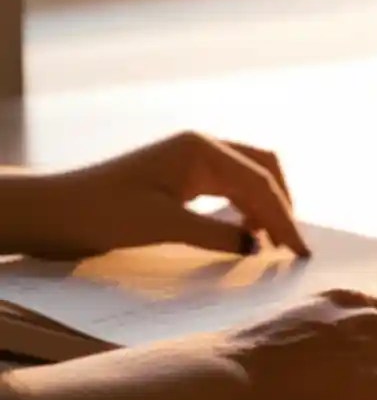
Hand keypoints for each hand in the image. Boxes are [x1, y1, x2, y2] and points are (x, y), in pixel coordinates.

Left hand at [11, 131, 309, 258]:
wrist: (53, 210)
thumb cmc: (102, 213)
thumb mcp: (163, 226)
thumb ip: (216, 234)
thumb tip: (257, 246)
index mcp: (201, 150)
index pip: (260, 182)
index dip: (285, 218)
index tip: (299, 252)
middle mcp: (201, 148)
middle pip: (264, 169)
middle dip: (282, 205)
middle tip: (291, 246)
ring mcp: (191, 160)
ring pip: (248, 178)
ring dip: (266, 207)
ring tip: (272, 244)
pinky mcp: (181, 177)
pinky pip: (228, 188)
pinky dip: (246, 209)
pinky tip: (246, 233)